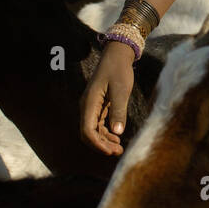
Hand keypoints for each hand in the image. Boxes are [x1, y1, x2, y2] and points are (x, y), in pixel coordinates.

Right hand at [80, 40, 136, 154]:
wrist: (117, 55)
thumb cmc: (119, 70)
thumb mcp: (121, 90)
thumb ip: (119, 110)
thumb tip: (117, 132)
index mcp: (89, 103)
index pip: (87, 130)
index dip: (97, 144)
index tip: (110, 151)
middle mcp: (87, 107)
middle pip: (88, 134)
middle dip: (101, 145)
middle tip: (118, 152)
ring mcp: (91, 107)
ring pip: (93, 131)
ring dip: (104, 141)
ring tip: (119, 148)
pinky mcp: (98, 106)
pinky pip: (98, 124)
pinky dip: (106, 133)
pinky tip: (116, 137)